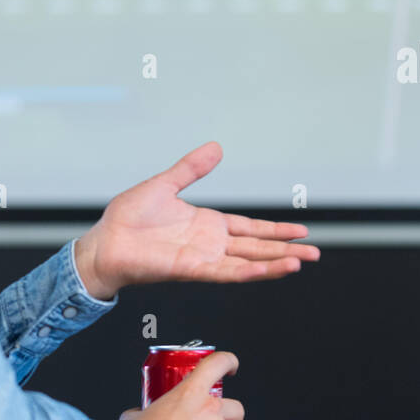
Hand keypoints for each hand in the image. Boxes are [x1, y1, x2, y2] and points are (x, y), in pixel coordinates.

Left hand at [74, 141, 319, 299]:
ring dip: (277, 262)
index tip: (300, 232)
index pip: (251, 228)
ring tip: (302, 261)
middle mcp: (210, 244)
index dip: (276, 230)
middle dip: (287, 250)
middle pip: (258, 247)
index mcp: (207, 225)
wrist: (104, 242)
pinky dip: (253, 271)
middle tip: (314, 253)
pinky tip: (273, 269)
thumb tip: (215, 148)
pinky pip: (230, 272)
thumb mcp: (166, 184)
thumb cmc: (126, 219)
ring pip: (250, 262)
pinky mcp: (194, 269)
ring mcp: (205, 258)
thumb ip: (192, 168)